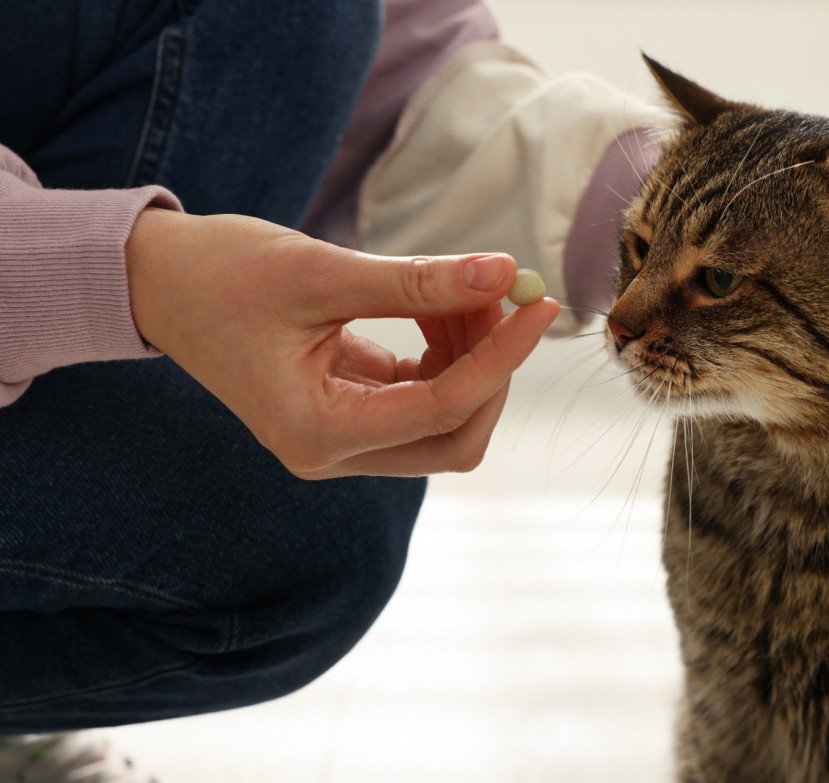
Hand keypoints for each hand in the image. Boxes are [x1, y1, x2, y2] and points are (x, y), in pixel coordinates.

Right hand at [125, 209, 559, 477]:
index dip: (501, 359)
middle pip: (455, 438)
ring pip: (445, 420)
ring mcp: (342, 441)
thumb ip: (415, 280)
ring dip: (472, 355)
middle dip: (490, 367)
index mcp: (315, 431)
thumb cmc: (221, 273)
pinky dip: (447, 353)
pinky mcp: (350, 416)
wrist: (160, 284)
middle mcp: (331, 453)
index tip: (540, 305)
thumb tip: (505, 272)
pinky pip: (423, 397)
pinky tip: (444, 304)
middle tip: (502, 293)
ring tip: (467, 285)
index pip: (440, 411)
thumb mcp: (321, 271)